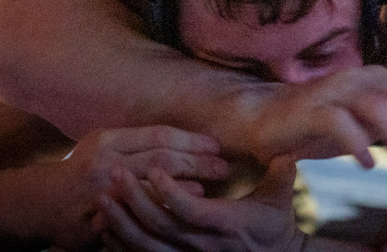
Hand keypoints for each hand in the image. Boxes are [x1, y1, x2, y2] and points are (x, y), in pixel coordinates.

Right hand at [47, 125, 229, 251]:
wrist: (41, 202)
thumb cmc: (83, 168)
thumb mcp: (105, 144)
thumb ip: (139, 141)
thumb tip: (185, 137)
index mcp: (108, 140)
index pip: (158, 135)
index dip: (189, 140)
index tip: (215, 145)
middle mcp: (103, 164)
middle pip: (158, 160)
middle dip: (194, 163)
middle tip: (222, 166)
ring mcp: (97, 194)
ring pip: (145, 189)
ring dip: (178, 189)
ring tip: (206, 189)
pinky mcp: (94, 222)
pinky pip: (128, 221)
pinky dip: (152, 216)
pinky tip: (174, 215)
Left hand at [98, 155, 304, 251]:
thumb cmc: (274, 227)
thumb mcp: (281, 198)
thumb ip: (280, 171)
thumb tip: (284, 146)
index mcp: (227, 223)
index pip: (191, 209)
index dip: (170, 190)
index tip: (154, 167)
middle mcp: (204, 245)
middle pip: (161, 225)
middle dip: (135, 199)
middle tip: (115, 173)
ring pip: (146, 245)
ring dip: (121, 222)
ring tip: (102, 198)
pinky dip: (122, 244)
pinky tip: (106, 226)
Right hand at [240, 65, 386, 171]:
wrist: (264, 115)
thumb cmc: (321, 123)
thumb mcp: (365, 126)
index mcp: (378, 81)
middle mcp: (360, 79)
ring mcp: (334, 91)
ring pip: (376, 106)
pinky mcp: (309, 108)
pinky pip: (338, 121)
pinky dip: (356, 141)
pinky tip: (368, 163)